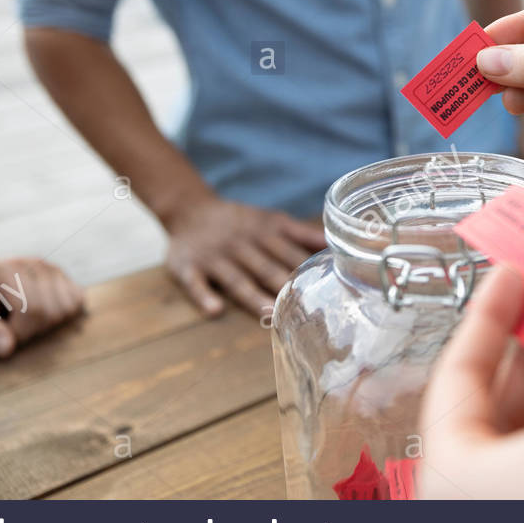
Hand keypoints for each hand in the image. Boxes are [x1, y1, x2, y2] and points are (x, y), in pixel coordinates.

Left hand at [0, 251, 83, 358]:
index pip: (32, 312)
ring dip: (46, 324)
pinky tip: (40, 312)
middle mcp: (35, 264)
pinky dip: (62, 314)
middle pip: (51, 312)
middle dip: (31, 330)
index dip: (19, 333)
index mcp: (8, 270)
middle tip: (9, 326)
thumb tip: (8, 349)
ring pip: (66, 309)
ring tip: (22, 318)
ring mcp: (51, 267)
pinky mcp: (62, 275)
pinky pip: (77, 301)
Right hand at [163, 195, 326, 316]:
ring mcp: (214, 256)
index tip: (327, 287)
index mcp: (264, 232)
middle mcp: (241, 244)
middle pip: (266, 267)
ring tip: (269, 313)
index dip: (308, 269)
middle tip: (305, 308)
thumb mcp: (271, 220)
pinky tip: (215, 310)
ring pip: (236, 278)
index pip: (289, 253)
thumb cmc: (240, 222)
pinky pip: (195, 282)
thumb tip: (335, 245)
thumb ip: (302, 234)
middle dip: (285, 286)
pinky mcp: (188, 266)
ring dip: (252, 295)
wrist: (190, 208)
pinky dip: (203, 295)